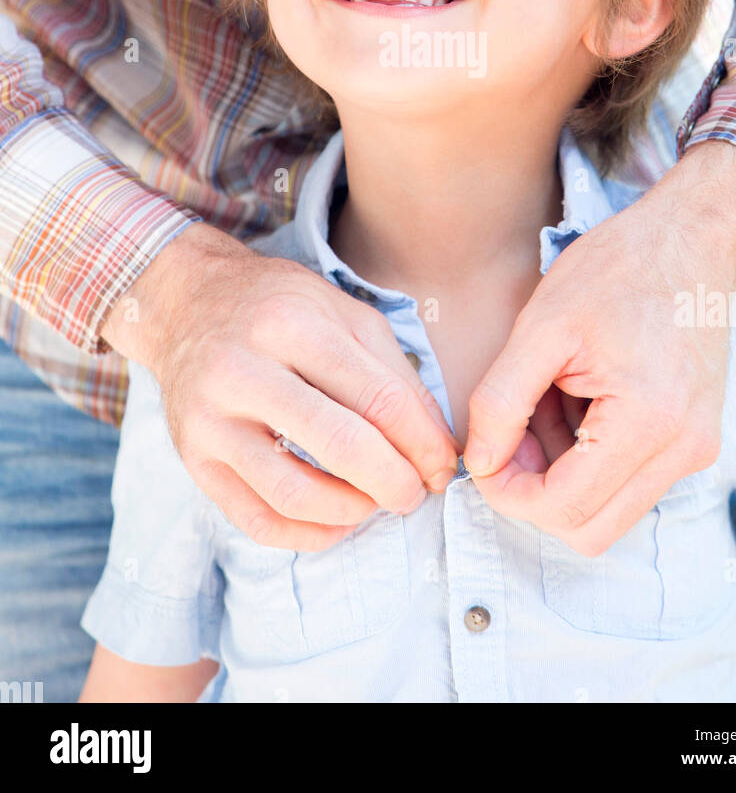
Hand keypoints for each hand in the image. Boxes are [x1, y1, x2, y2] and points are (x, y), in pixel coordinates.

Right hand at [101, 222, 460, 550]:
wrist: (188, 303)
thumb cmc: (279, 307)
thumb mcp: (345, 314)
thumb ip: (395, 374)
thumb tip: (437, 445)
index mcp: (290, 324)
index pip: (378, 399)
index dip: (424, 442)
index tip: (445, 464)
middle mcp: (243, 371)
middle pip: (341, 447)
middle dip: (396, 481)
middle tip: (419, 491)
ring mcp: (211, 421)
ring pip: (295, 493)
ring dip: (355, 511)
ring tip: (379, 503)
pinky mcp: (194, 460)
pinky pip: (257, 519)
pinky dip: (308, 535)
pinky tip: (339, 522)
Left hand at [463, 141, 735, 552]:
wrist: (690, 238)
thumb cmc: (617, 268)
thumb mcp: (542, 324)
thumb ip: (501, 400)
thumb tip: (478, 463)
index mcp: (649, 420)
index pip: (564, 509)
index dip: (508, 494)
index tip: (483, 456)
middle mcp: (684, 449)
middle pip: (590, 530)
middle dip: (534, 493)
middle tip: (509, 434)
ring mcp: (696, 449)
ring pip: (609, 512)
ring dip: (562, 477)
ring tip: (546, 404)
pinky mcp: (695, 441)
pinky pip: (631, 483)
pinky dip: (590, 462)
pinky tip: (575, 403)